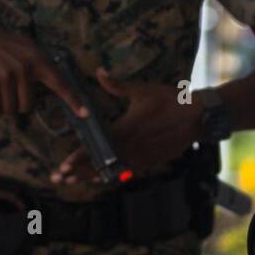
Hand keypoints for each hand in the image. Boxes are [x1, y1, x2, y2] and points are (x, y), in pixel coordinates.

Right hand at [0, 17, 86, 118]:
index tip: (85, 113)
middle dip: (17, 103)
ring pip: (11, 109)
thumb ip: (39, 63)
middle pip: (28, 105)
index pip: (59, 82)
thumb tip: (55, 82)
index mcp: (37, 58)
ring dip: (3, 106)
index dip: (73, 100)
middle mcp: (25, 68)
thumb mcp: (24, 47)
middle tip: (7, 88)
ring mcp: (8, 76)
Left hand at [51, 74, 202, 183]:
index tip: (62, 166)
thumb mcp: (142, 90)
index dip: (77, 158)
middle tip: (59, 179)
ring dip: (92, 176)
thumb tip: (98, 72)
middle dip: (77, 172)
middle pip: (98, 164)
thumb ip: (117, 85)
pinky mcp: (151, 162)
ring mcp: (141, 158)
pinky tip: (104, 179)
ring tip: (76, 182)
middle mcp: (130, 148)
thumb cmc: (169, 101)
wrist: (196, 116)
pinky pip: (128, 172)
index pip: (95, 148)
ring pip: (111, 172)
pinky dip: (113, 176)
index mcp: (124, 130)